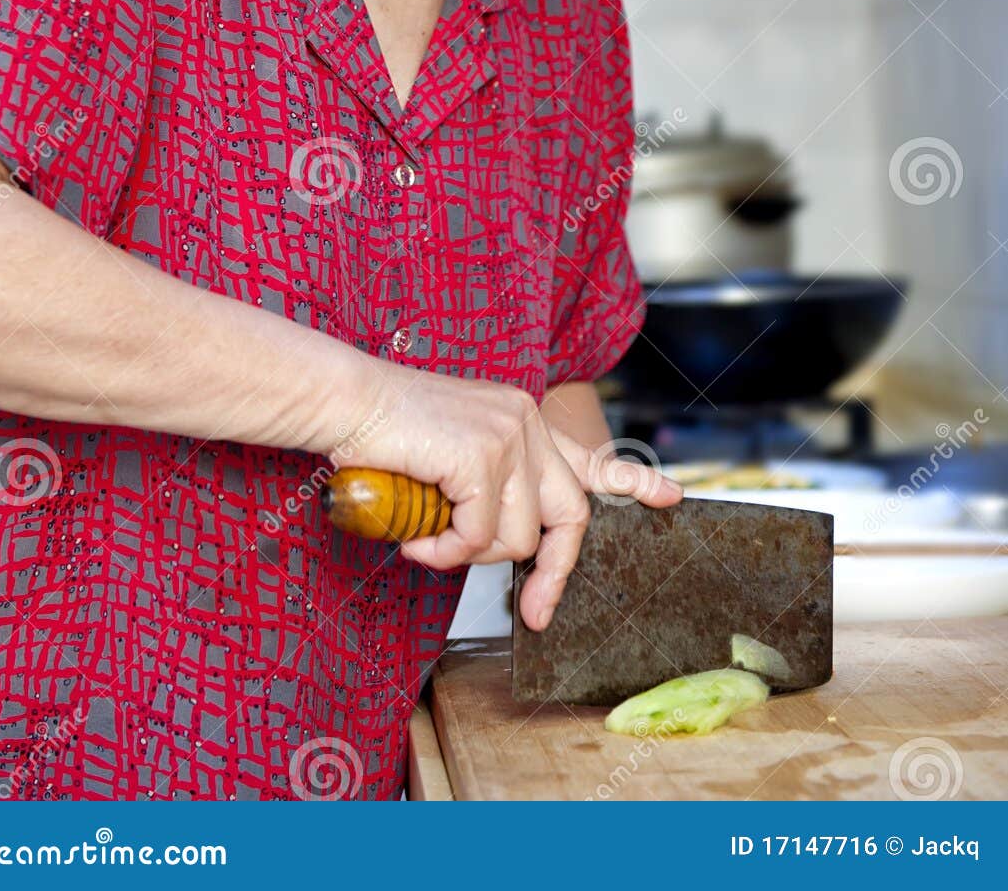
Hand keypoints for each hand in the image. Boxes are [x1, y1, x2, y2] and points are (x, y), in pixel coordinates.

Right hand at [353, 362, 682, 630]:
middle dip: (553, 573)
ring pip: (517, 539)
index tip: (670, 499)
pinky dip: (444, 552)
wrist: (343, 401)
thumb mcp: (452, 461)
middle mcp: (524, 421)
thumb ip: (489, 491)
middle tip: (536, 612)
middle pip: (568, 518)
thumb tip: (509, 547)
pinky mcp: (482, 454)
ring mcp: (507, 435)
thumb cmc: (383, 436)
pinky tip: (415, 537)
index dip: (631, 485)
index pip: (589, 457)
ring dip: (469, 555)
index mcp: (520, 419)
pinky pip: (478, 538)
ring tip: (427, 538)